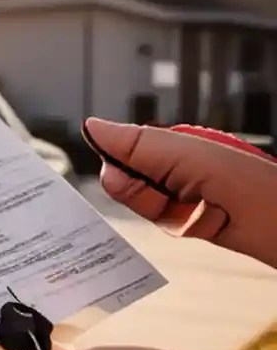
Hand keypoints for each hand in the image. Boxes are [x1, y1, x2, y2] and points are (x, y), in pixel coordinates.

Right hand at [82, 118, 276, 268]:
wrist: (276, 221)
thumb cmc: (244, 181)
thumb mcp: (183, 156)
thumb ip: (136, 144)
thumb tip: (92, 126)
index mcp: (172, 143)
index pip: (122, 150)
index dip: (117, 167)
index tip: (120, 175)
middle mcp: (173, 165)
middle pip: (128, 180)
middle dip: (140, 193)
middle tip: (165, 196)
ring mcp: (180, 194)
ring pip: (142, 204)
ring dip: (162, 211)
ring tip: (191, 209)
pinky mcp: (188, 220)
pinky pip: (160, 222)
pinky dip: (172, 224)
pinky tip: (195, 220)